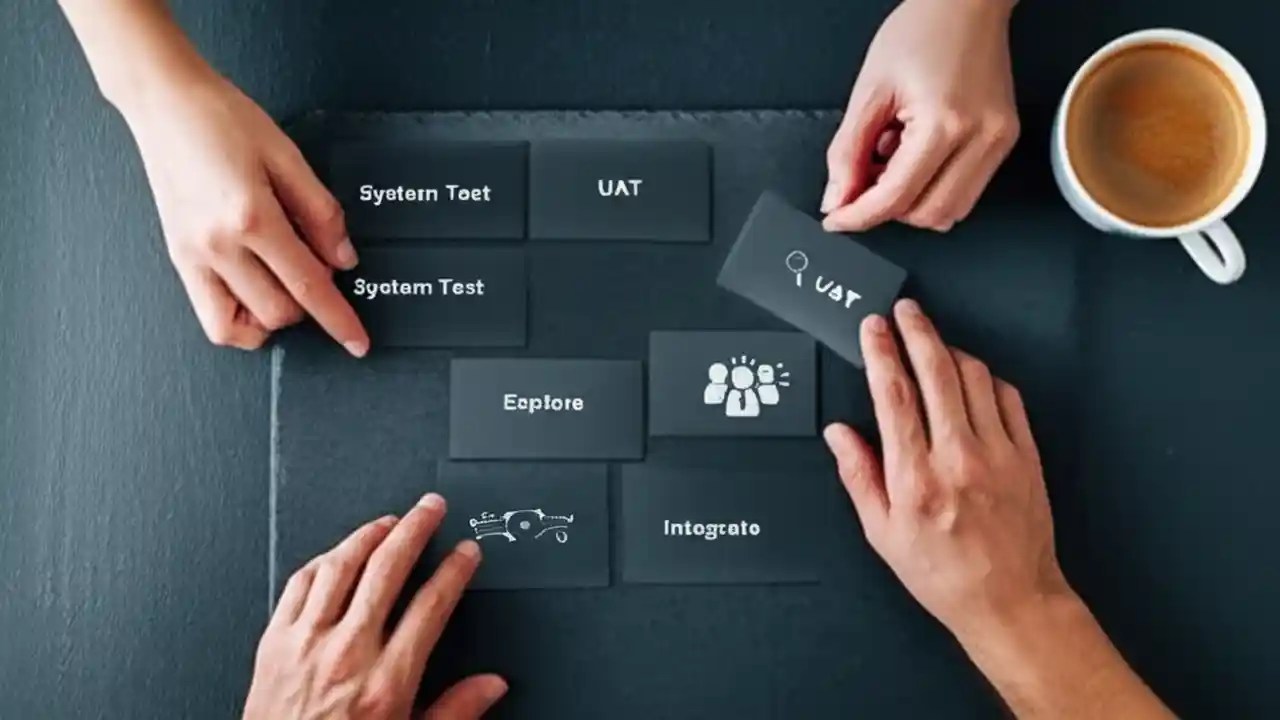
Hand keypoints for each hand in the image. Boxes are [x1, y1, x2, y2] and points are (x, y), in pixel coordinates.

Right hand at [123, 69, 368, 353]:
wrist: (165, 102)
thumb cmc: (222, 119)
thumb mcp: (287, 156)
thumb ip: (321, 213)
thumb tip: (344, 259)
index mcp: (251, 217)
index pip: (308, 285)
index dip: (338, 319)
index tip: (357, 342)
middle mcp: (218, 245)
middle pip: (279, 312)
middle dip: (307, 302)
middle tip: (313, 265)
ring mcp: (192, 256)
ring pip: (240, 327)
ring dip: (272, 316)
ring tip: (281, 281)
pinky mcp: (177, 259)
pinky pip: (210, 317)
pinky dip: (239, 319)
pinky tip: (255, 290)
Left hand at [243, 494, 506, 719]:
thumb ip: (455, 711)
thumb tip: (492, 685)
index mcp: (386, 682)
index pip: (431, 605)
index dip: (454, 571)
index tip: (466, 553)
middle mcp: (347, 655)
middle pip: (387, 570)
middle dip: (416, 530)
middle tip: (430, 508)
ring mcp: (306, 644)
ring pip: (341, 567)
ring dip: (368, 535)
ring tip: (389, 520)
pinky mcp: (273, 642)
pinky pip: (298, 584)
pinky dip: (323, 560)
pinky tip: (338, 553)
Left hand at [822, 0, 1019, 231]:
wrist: (966, 3)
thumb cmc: (921, 30)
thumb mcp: (869, 90)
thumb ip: (848, 152)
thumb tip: (838, 199)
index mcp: (945, 123)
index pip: (897, 197)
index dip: (859, 215)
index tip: (837, 219)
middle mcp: (981, 138)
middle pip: (927, 215)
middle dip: (887, 209)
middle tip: (863, 179)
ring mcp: (998, 142)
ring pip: (950, 212)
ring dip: (913, 202)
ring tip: (893, 159)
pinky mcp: (1003, 140)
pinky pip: (966, 191)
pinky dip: (933, 188)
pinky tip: (916, 154)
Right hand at [823, 299, 1070, 638]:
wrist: (1010, 599)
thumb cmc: (943, 574)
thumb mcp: (882, 534)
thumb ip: (859, 476)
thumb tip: (838, 433)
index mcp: (915, 478)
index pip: (894, 395)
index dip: (881, 352)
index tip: (873, 328)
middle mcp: (957, 458)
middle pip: (937, 371)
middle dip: (917, 331)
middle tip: (904, 310)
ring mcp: (998, 453)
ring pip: (975, 376)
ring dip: (950, 351)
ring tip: (933, 343)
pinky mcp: (1027, 455)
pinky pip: (1008, 397)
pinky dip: (987, 377)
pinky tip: (972, 378)